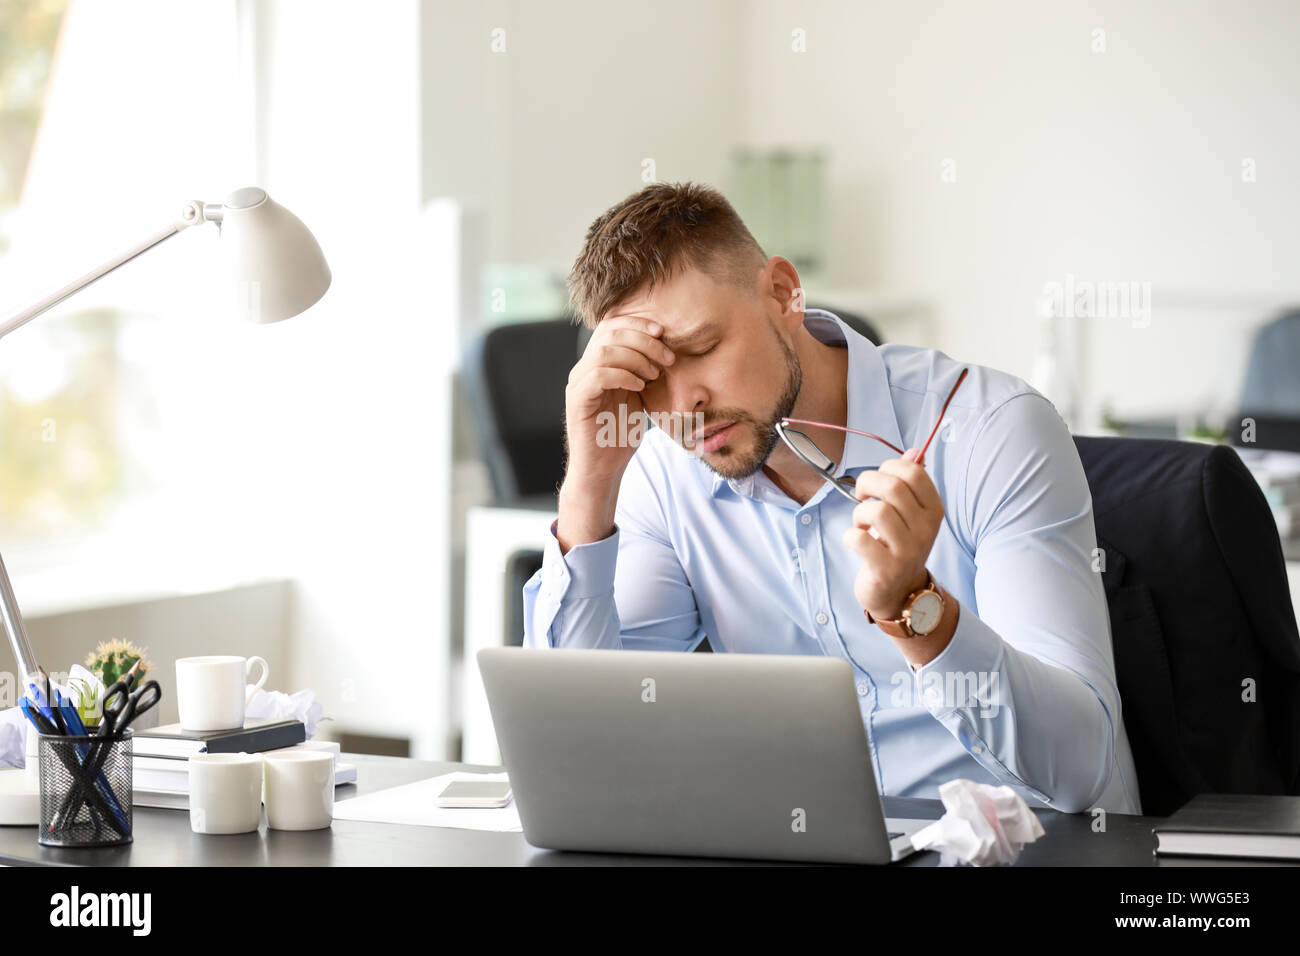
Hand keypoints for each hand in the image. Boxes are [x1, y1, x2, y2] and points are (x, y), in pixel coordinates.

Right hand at [557, 315, 675, 550]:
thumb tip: (667, 347)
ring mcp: (578, 384)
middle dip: (643, 340)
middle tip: (667, 357)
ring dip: (637, 358)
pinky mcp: (578, 401)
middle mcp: (583, 369)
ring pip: (605, 351)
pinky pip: (599, 375)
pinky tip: (640, 386)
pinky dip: (623, 375)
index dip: (638, 323)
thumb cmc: (620, 434)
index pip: (612, 325)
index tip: (664, 332)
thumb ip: (644, 370)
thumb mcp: (638, 395)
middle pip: (610, 333)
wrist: (603, 468)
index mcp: (597, 363)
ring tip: (655, 374)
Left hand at [841, 448, 944, 619]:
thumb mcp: (911, 513)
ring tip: (861, 524)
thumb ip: (912, 482)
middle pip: (893, 487)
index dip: (888, 467)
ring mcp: (908, 551)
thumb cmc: (899, 545)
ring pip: (876, 511)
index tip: (878, 479)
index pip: (914, 472)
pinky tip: (857, 541)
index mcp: (933, 510)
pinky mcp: (886, 570)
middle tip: (861, 496)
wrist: (901, 593)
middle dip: (867, 484)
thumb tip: (915, 452)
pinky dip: (850, 536)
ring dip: (859, 513)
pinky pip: (859, 540)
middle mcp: (926, 530)